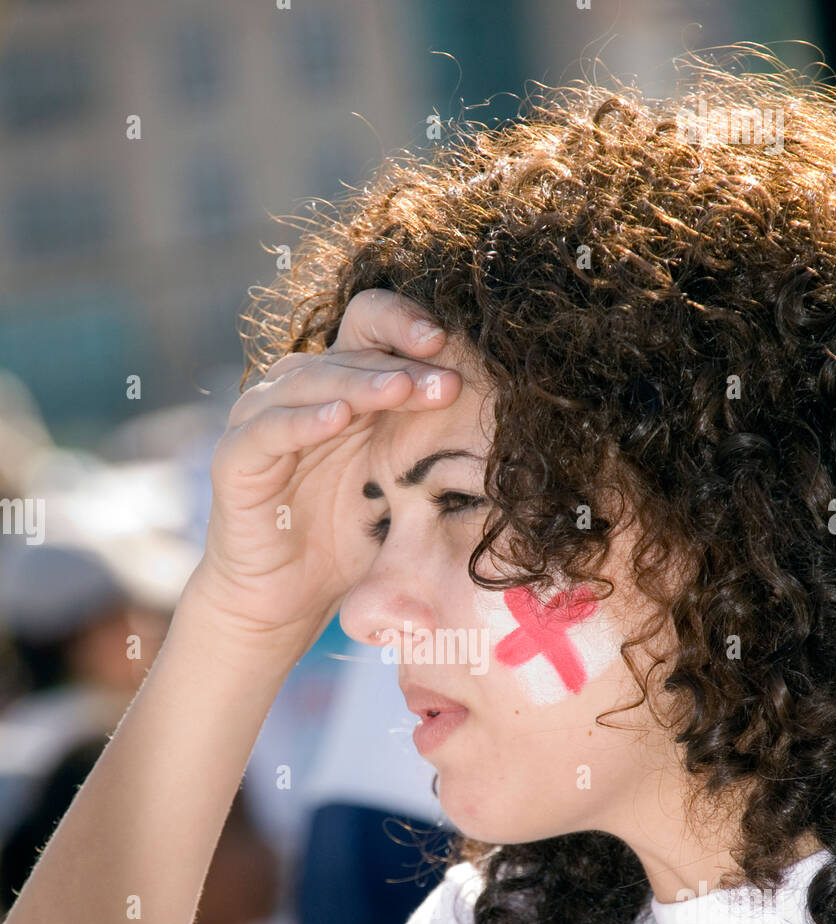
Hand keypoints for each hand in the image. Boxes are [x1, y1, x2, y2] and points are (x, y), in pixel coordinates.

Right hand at [189, 290, 460, 649]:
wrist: (287, 601)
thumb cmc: (350, 541)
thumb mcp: (404, 489)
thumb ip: (434, 451)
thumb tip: (512, 421)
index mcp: (344, 388)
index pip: (370, 327)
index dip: (405, 323)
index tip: (450, 344)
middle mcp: (300, 393)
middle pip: (348, 353)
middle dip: (400, 364)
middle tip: (446, 383)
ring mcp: (262, 422)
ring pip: (308, 380)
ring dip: (360, 384)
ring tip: (402, 390)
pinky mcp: (235, 460)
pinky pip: (268, 430)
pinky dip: (301, 421)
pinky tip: (338, 421)